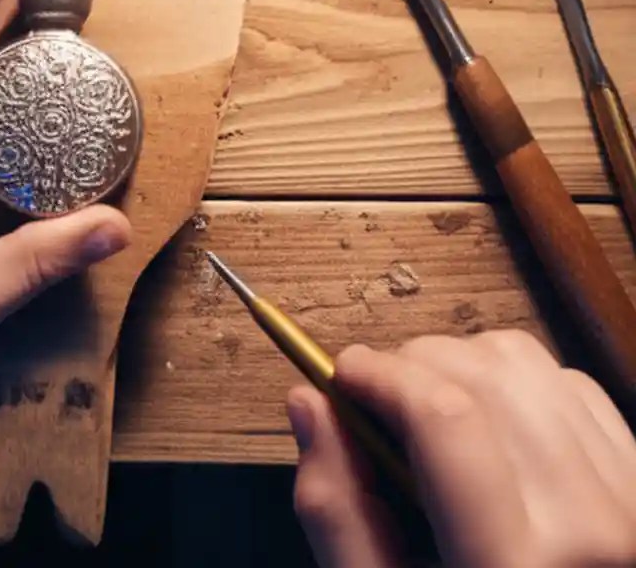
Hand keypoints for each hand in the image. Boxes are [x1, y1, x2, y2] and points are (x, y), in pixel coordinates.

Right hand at [287, 330, 635, 566]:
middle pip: (485, 375)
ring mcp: (628, 500)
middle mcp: (590, 526)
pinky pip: (573, 384)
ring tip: (425, 409)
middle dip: (410, 365)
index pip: (445, 419)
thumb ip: (336, 509)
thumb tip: (309, 400)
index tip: (340, 372)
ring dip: (460, 364)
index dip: (380, 374)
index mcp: (507, 566)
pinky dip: (515, 384)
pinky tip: (484, 424)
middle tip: (374, 398)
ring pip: (528, 364)